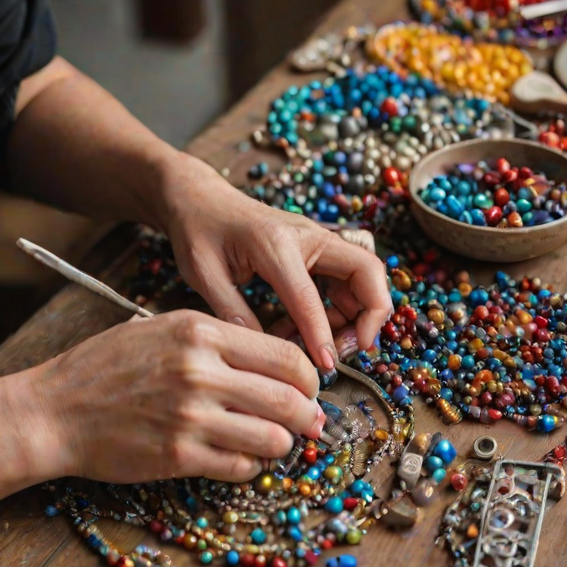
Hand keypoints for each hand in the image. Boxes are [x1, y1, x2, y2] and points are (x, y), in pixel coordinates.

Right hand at [25, 310, 322, 484]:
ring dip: (281, 444)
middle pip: (289, 400)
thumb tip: (276, 362)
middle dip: (308, 417)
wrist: (53, 411)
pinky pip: (240, 467)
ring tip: (273, 442)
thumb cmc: (106, 367)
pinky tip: (239, 458)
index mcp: (200, 332)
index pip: (286, 355)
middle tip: (309, 424)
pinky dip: (250, 466)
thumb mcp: (163, 329)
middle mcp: (199, 372)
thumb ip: (218, 339)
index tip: (310, 389)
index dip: (309, 377)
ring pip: (273, 438)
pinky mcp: (178, 456)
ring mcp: (189, 417)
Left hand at [163, 156, 391, 370]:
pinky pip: (345, 284)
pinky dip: (336, 312)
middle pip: (368, 272)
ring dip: (353, 318)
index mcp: (275, 244)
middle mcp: (308, 237)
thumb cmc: (198, 231)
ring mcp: (317, 241)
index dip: (322, 336)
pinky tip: (300, 330)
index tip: (324, 367)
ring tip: (315, 346)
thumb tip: (259, 351)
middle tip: (343, 351)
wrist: (200, 199)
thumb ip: (231, 312)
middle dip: (369, 317)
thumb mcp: (203, 274)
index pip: (310, 297)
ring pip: (362, 280)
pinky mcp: (317, 251)